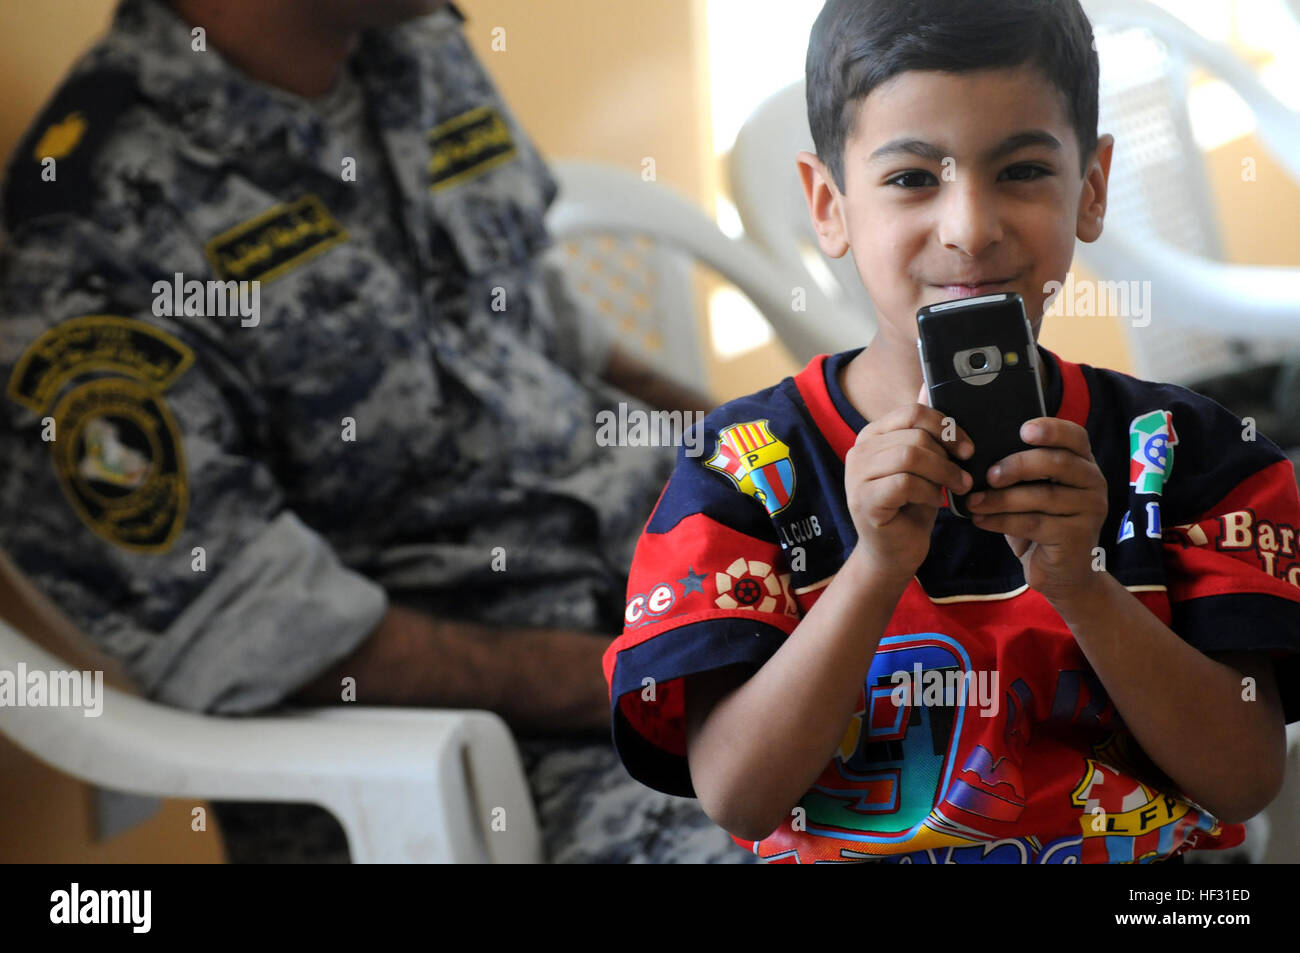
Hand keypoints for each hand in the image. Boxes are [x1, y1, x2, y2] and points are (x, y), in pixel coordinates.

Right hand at [845, 382, 974, 579]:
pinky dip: (929, 492)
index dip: (945, 425)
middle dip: (948, 453)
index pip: (911, 412)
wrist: (893, 552)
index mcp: (872, 435)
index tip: (967, 447)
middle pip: (914, 433)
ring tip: (959, 487)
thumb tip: (929, 386)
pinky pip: (905, 483)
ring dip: (944, 472)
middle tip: (966, 474)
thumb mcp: (923, 465)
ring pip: (910, 455)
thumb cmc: (910, 507)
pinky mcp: (864, 501)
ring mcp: (857, 476)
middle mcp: (859, 451)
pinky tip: (937, 503)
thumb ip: (923, 429)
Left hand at [965, 417, 1108, 605]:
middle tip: (988, 476)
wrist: (1062, 572)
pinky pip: (1033, 523)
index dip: (1051, 429)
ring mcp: (1090, 510)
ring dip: (1001, 499)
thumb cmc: (1041, 523)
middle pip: (1057, 463)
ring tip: (974, 502)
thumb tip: (978, 454)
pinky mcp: (1077, 536)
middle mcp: (1093, 483)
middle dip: (1017, 465)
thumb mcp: (1033, 492)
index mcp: (1083, 463)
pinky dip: (1001, 521)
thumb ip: (1021, 472)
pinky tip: (981, 520)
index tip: (1023, 430)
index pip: (1075, 436)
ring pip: (1042, 496)